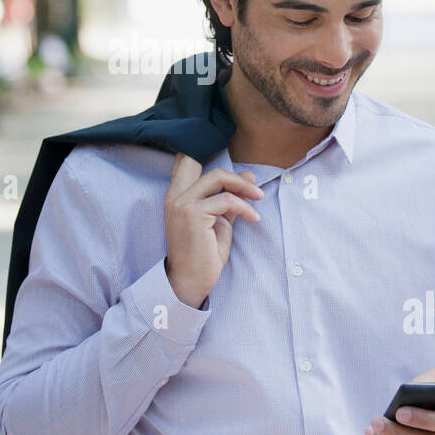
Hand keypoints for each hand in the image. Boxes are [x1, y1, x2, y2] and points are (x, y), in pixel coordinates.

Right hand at [163, 152, 262, 308]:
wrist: (190, 282)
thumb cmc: (203, 255)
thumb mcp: (218, 222)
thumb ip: (230, 199)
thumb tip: (249, 176)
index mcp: (176, 196)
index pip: (184, 162)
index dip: (203, 152)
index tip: (230, 165)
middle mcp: (175, 196)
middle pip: (203, 164)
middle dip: (233, 173)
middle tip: (255, 188)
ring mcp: (182, 204)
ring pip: (218, 178)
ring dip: (244, 187)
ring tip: (259, 200)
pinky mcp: (193, 214)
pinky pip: (226, 200)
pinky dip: (245, 207)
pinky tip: (254, 218)